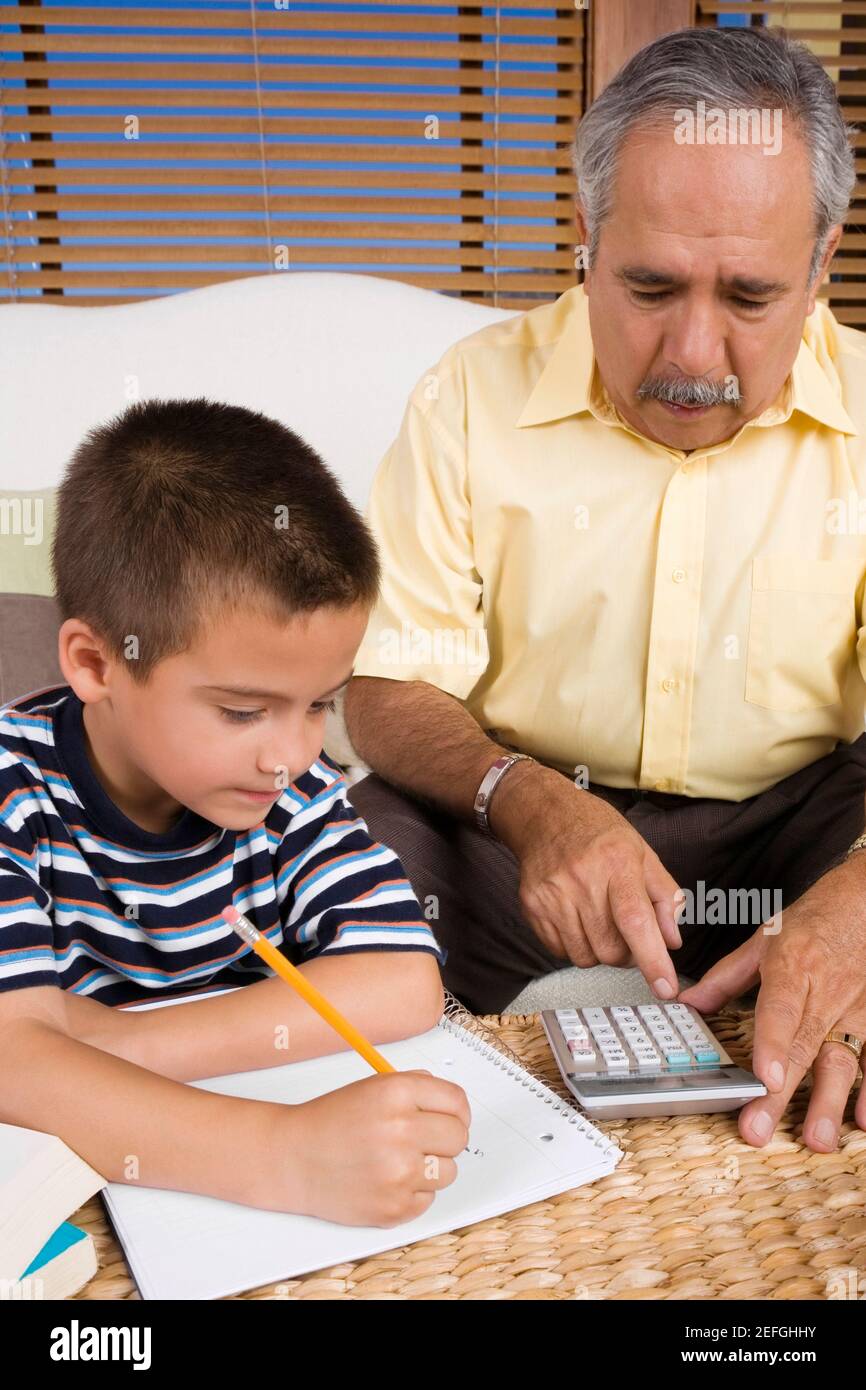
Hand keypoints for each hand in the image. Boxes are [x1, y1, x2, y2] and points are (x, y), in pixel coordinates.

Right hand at [276, 1069, 470, 1225]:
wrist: (292, 1159)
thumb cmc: (332, 1121)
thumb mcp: (374, 1087)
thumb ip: (417, 1088)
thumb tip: (455, 1105)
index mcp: (397, 1093)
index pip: (458, 1103)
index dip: (456, 1112)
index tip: (450, 1118)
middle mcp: (401, 1131)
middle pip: (459, 1138)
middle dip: (445, 1139)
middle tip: (423, 1141)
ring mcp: (398, 1173)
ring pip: (448, 1172)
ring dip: (429, 1168)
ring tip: (397, 1161)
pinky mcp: (394, 1208)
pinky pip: (428, 1199)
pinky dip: (412, 1193)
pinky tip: (386, 1180)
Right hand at [493, 767, 682, 997]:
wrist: (544, 815)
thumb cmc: (599, 833)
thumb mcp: (643, 853)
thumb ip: (665, 897)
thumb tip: (672, 942)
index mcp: (618, 863)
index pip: (636, 921)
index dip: (653, 960)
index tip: (666, 990)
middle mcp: (583, 880)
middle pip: (612, 949)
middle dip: (628, 954)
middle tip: (629, 933)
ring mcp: (553, 896)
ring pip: (586, 957)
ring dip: (600, 951)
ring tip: (600, 921)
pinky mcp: (532, 907)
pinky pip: (561, 951)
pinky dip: (575, 945)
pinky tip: (578, 918)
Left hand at [678, 859, 865, 1150]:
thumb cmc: (814, 921)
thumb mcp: (765, 939)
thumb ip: (725, 978)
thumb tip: (686, 1005)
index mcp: (794, 968)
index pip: (780, 1009)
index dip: (772, 1045)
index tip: (764, 1078)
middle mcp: (826, 993)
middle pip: (803, 1048)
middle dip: (781, 1094)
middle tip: (759, 1130)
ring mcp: (856, 1010)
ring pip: (843, 1060)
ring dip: (829, 1102)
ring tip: (815, 1140)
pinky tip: (863, 1121)